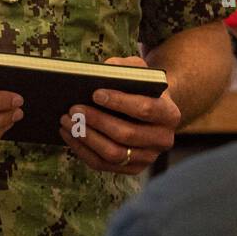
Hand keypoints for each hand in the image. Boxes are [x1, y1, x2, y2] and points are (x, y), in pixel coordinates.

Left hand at [59, 55, 180, 174]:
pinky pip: (103, 165)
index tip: (95, 93)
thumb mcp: (140, 71)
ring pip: (113, 153)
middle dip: (97, 121)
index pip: (145, 109)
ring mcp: (148, 158)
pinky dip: (82, 150)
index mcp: (169, 114)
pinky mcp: (132, 168)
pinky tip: (69, 135)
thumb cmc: (141, 87)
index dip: (119, 102)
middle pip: (126, 135)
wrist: (151, 111)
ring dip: (86, 138)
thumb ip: (125, 67)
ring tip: (67, 121)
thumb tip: (104, 69)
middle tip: (74, 109)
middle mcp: (163, 140)